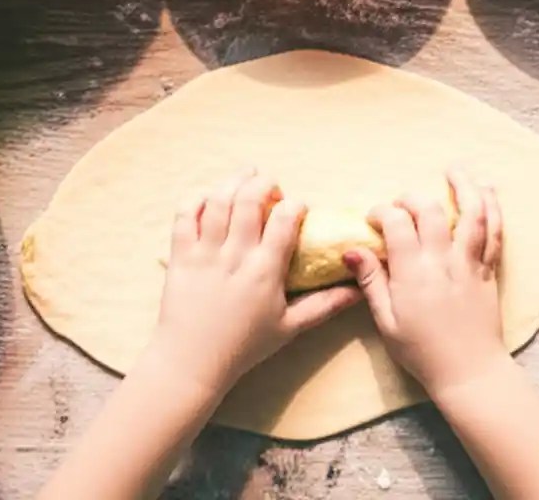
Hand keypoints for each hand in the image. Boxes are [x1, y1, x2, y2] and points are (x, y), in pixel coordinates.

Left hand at [150, 169, 360, 391]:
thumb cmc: (244, 346)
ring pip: (217, 201)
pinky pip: (184, 216)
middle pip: (248, 200)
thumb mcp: (290, 328)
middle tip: (271, 184)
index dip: (295, 205)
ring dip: (233, 181)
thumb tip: (358, 291)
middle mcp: (235, 256)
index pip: (284, 220)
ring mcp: (204, 254)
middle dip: (263, 183)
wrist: (192, 362)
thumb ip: (325, 305)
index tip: (298, 207)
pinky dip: (197, 199)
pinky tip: (210, 195)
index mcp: (264, 271)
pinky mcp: (179, 256)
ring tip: (245, 175)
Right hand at [343, 169, 506, 396]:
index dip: (383, 212)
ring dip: (465, 187)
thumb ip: (372, 282)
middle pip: (431, 212)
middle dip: (413, 198)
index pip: (398, 224)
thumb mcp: (386, 322)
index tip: (374, 218)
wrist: (469, 371)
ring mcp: (470, 264)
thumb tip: (352, 249)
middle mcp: (444, 261)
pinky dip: (492, 208)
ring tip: (455, 169)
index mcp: (414, 273)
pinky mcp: (488, 270)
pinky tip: (488, 192)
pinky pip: (494, 233)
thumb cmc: (422, 351)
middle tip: (401, 202)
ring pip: (472, 214)